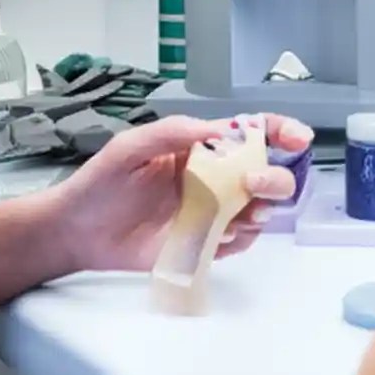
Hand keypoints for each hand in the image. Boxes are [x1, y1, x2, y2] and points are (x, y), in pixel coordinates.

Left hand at [46, 114, 313, 273]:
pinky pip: (238, 243)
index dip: (280, 132)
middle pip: (267, 174)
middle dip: (275, 176)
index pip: (250, 134)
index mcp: (200, 148)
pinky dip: (240, 239)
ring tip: (239, 214)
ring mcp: (211, 213)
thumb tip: (220, 129)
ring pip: (259, 210)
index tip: (298, 138)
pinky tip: (220, 236)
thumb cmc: (101, 183)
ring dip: (261, 209)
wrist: (75, 231)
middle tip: (254, 181)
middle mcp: (214, 179)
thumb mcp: (131, 146)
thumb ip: (174, 131)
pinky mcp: (203, 245)